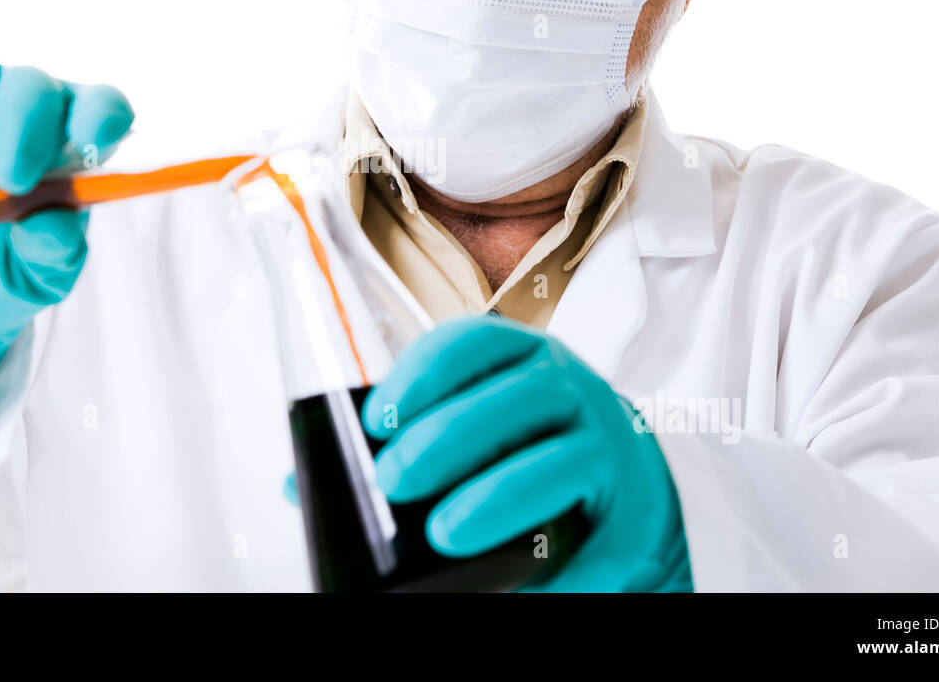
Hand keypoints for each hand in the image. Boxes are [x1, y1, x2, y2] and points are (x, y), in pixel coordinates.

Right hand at [0, 54, 133, 479]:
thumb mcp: (27, 285)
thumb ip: (51, 256)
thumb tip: (61, 224)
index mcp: (67, 152)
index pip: (100, 107)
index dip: (101, 113)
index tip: (93, 141)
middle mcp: (19, 118)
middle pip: (32, 83)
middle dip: (19, 123)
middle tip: (4, 177)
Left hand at [360, 315, 692, 591]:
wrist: (634, 497)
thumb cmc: (534, 455)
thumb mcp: (479, 433)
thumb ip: (402, 448)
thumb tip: (298, 487)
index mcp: (526, 362)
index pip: (476, 342)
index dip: (423, 372)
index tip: (376, 418)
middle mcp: (574, 393)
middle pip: (516, 398)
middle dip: (446, 437)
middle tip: (392, 481)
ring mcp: (613, 452)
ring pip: (560, 463)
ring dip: (498, 497)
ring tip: (445, 533)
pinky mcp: (640, 518)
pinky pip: (604, 547)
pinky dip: (564, 577)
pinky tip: (523, 596)